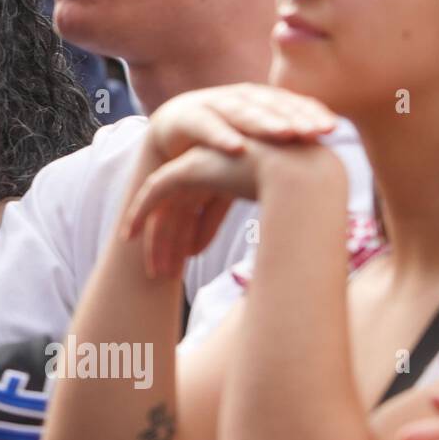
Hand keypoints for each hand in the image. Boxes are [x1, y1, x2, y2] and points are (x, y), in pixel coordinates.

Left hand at [124, 139, 341, 278]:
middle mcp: (217, 169)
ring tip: (154, 272)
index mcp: (235, 178)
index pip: (202, 208)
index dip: (193, 237)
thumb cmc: (308, 203)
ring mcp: (204, 164)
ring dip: (158, 239)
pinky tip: (131, 236)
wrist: (307, 175)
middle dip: (171, 243)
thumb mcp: (284, 221)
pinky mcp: (190, 166)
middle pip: (181, 208)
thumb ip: (269, 234)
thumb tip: (268, 262)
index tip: (186, 264)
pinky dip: (141, 213)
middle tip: (159, 274)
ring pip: (167, 205)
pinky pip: (156, 191)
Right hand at [144, 84, 336, 166]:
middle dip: (293, 116)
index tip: (332, 129)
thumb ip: (281, 159)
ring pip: (239, 110)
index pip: (289, 104)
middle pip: (269, 104)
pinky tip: (237, 148)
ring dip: (262, 121)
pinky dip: (219, 135)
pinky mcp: (181, 117)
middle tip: (315, 131)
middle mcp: (235, 99)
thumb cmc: (216, 155)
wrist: (165, 149)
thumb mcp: (252, 156)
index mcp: (257, 104)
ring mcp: (207, 104)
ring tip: (285, 135)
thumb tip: (330, 180)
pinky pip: (203, 124)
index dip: (309, 113)